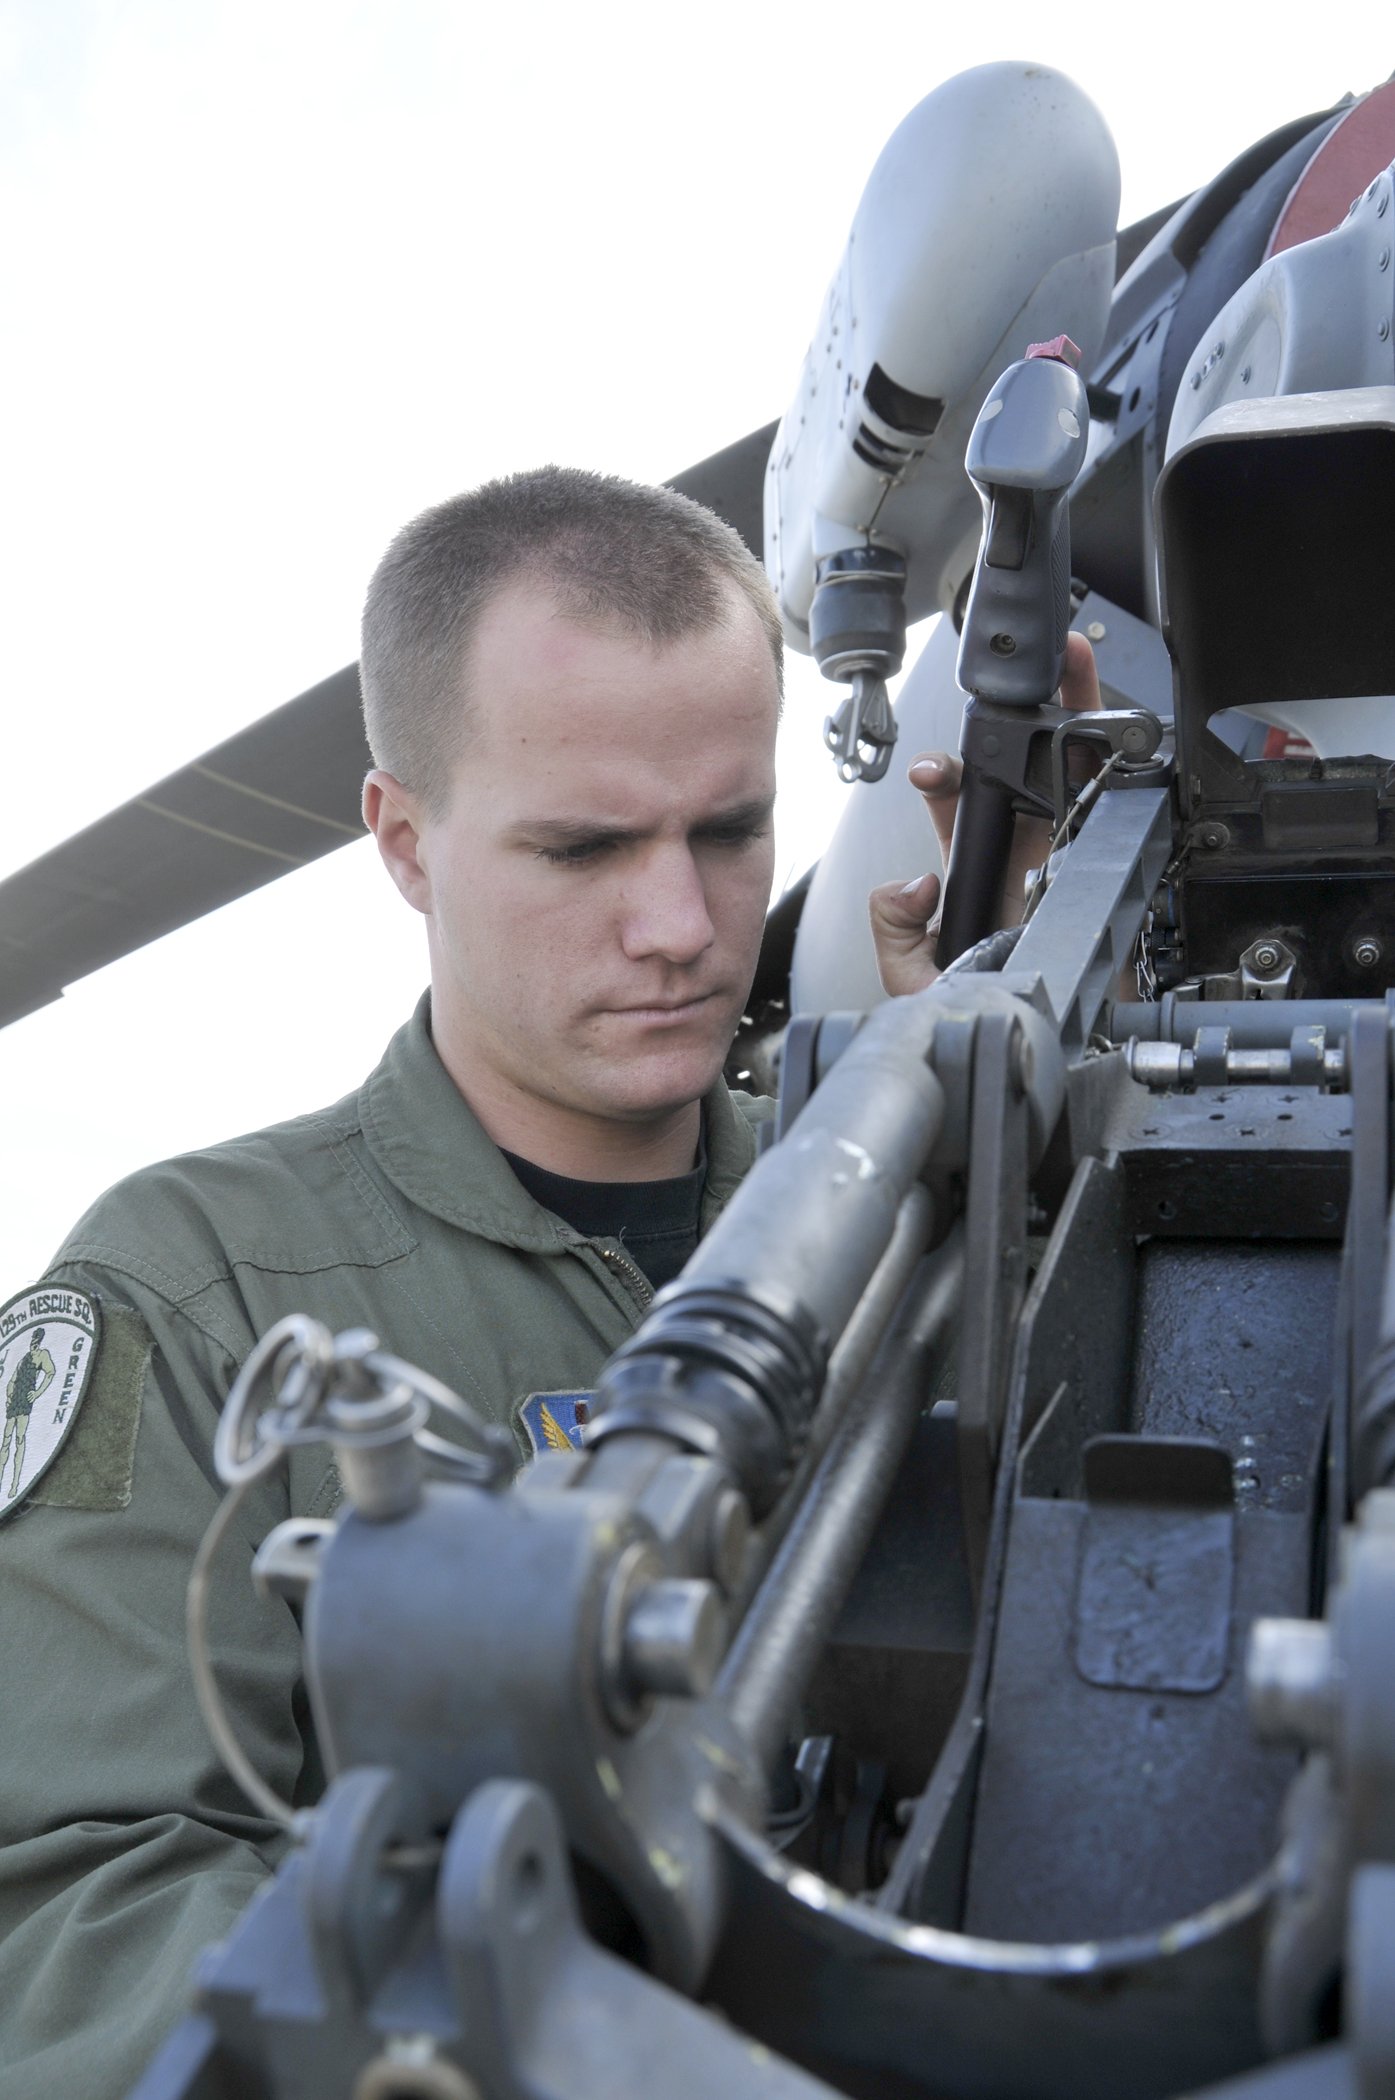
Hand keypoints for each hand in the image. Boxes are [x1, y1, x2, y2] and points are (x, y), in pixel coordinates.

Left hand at [869, 632, 1102, 996]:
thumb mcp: (915, 981)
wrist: (1042, 1057)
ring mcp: (1069, 866)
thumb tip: (913, 884)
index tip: (930, 770)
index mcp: (975, 875)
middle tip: (1022, 685)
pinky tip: (1119, 746)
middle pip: (1022, 774)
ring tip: (1078, 672)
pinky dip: (1121, 783)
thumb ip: (895, 931)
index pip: (958, 808)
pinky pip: (1116, 826)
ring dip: (1079, 725)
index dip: (945, 777)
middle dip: (1022, 720)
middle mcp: (1022, 862)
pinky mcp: (1108, 881)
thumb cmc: (981, 1018)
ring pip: (1074, 782)